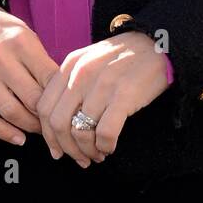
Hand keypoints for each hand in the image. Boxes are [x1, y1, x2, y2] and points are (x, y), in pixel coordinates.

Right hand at [0, 0, 58, 146]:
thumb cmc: (1, 32)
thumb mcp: (25, 35)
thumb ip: (42, 61)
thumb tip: (63, 94)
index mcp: (20, 42)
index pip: (49, 78)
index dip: (61, 97)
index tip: (68, 107)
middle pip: (32, 98)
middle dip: (47, 116)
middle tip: (56, 123)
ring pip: (11, 111)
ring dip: (29, 127)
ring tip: (39, 130)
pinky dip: (4, 133)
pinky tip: (18, 138)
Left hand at [35, 30, 169, 167]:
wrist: (159, 44)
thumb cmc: (123, 59)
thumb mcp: (90, 61)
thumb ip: (70, 84)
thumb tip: (55, 123)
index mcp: (70, 65)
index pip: (44, 108)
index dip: (48, 136)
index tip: (58, 150)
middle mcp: (82, 73)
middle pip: (58, 123)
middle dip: (67, 148)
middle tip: (80, 158)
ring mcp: (103, 84)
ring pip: (80, 132)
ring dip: (88, 151)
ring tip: (98, 154)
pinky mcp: (125, 95)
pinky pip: (105, 132)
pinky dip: (105, 146)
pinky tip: (110, 147)